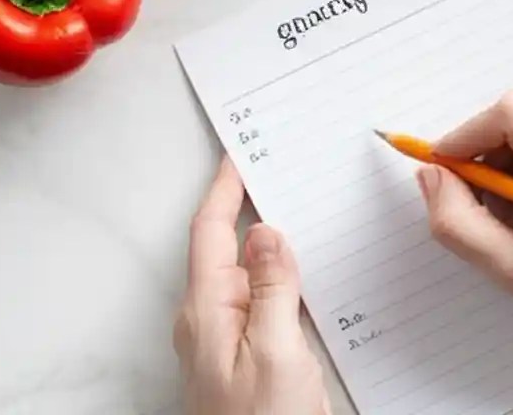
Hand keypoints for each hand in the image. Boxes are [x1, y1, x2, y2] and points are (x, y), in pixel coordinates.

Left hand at [174, 159, 330, 414]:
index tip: (239, 152)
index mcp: (208, 312)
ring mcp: (227, 343)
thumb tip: (265, 232)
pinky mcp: (248, 360)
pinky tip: (304, 273)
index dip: (224, 188)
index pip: (211, 232)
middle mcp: (210, 322)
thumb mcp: (276, 353)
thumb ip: (271, 289)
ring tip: (295, 208)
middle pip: (226, 248)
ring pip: (248, 276)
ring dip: (269, 243)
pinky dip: (282, 279)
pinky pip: (261, 304)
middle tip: (275, 167)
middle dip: (249, 207)